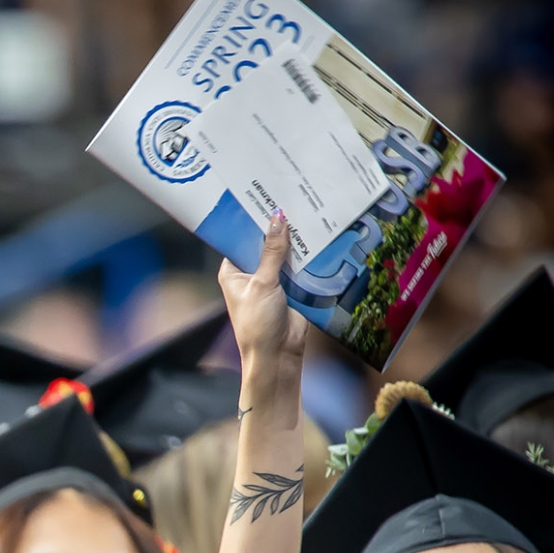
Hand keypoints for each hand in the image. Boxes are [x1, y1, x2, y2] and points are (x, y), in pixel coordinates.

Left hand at [218, 212, 306, 403]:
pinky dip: (309, 255)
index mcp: (233, 271)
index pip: (241, 238)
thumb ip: (272, 252)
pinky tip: (320, 234)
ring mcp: (272, 280)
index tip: (266, 196)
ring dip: (296, 240)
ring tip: (310, 209)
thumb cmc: (258, 323)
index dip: (253, 220)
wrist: (278, 356)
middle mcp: (250, 273)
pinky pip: (300, 266)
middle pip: (265, 243)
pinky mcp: (292, 288)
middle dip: (278, 227)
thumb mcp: (263, 283)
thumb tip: (277, 218)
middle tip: (294, 197)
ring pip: (285, 253)